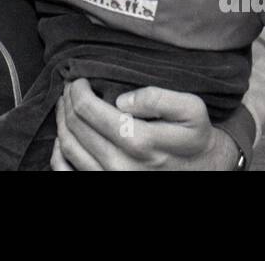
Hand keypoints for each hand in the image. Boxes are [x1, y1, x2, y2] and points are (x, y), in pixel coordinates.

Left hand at [51, 79, 240, 170]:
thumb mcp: (191, 109)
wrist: (205, 171)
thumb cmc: (194, 138)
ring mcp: (110, 179)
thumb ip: (158, 98)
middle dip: (68, 101)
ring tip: (66, 105)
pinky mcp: (105, 186)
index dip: (77, 89)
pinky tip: (65, 136)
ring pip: (67, 147)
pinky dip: (59, 152)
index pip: (88, 109)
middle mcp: (120, 165)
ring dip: (61, 121)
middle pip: (75, 126)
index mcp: (140, 141)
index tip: (79, 79)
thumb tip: (122, 100)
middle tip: (70, 87)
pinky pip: (66, 172)